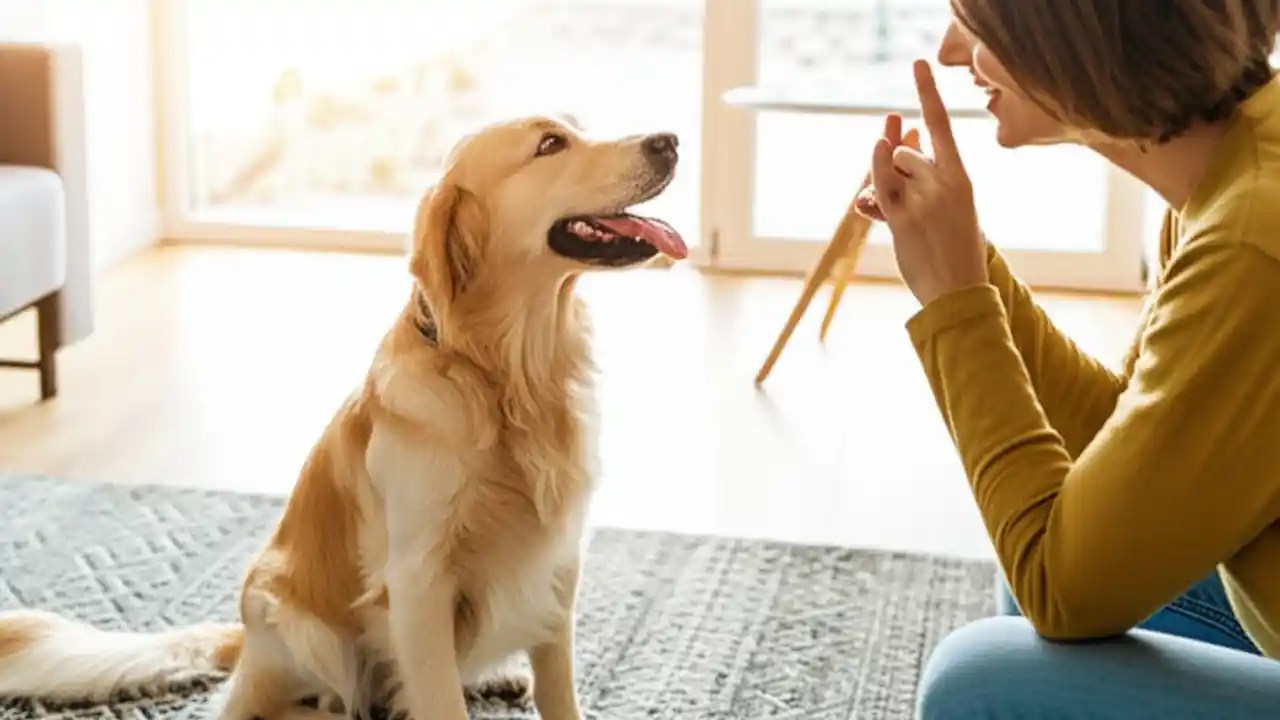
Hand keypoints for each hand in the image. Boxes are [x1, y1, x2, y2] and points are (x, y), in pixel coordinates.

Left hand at [857, 60, 986, 306]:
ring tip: (899, 210)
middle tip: (907, 199)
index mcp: (962, 178)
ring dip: (885, 181)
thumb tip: (897, 144)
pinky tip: (873, 158)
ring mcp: (923, 200)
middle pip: (906, 154)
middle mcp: (944, 183)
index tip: (917, 64)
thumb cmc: (956, 248)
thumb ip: (927, 175)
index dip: (927, 93)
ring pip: (892, 170)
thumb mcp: (953, 205)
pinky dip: (873, 170)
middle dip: (898, 168)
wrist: (960, 291)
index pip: (942, 126)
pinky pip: (880, 186)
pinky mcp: (903, 220)